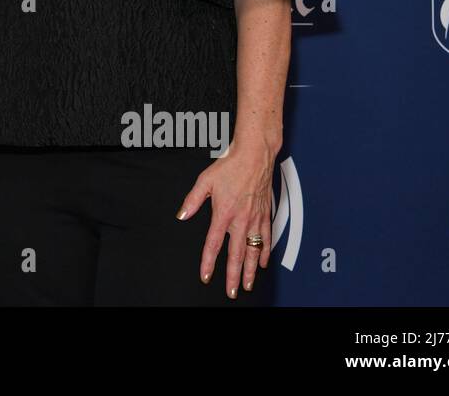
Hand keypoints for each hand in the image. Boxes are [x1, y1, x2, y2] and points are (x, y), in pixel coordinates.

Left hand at [175, 139, 275, 298]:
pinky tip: (263, 263)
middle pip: (236, 255)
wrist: (255, 157)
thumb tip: (182, 215)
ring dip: (250, 271)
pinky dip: (265, 253)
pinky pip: (266, 239)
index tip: (205, 276)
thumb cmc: (231, 166)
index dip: (208, 262)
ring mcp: (255, 219)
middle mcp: (241, 220)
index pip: (213, 244)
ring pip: (253, 252)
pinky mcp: (265, 216)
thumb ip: (192, 200)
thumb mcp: (205, 181)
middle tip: (231, 291)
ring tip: (247, 285)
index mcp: (224, 213)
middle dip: (232, 276)